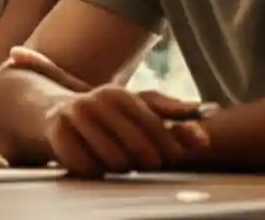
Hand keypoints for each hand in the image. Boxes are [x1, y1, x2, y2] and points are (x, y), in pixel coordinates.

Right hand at [45, 84, 209, 177]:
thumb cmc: (111, 116)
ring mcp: (75, 117)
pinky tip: (93, 159)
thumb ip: (174, 118)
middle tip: (144, 160)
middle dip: (146, 161)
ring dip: (120, 166)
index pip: (156, 128)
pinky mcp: (57, 134)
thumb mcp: (141, 110)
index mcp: (121, 94)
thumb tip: (206, 127)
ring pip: (115, 162)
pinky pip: (88, 168)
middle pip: (139, 151)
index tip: (173, 157)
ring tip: (117, 158)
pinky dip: (94, 169)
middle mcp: (96, 101)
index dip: (170, 148)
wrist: (59, 113)